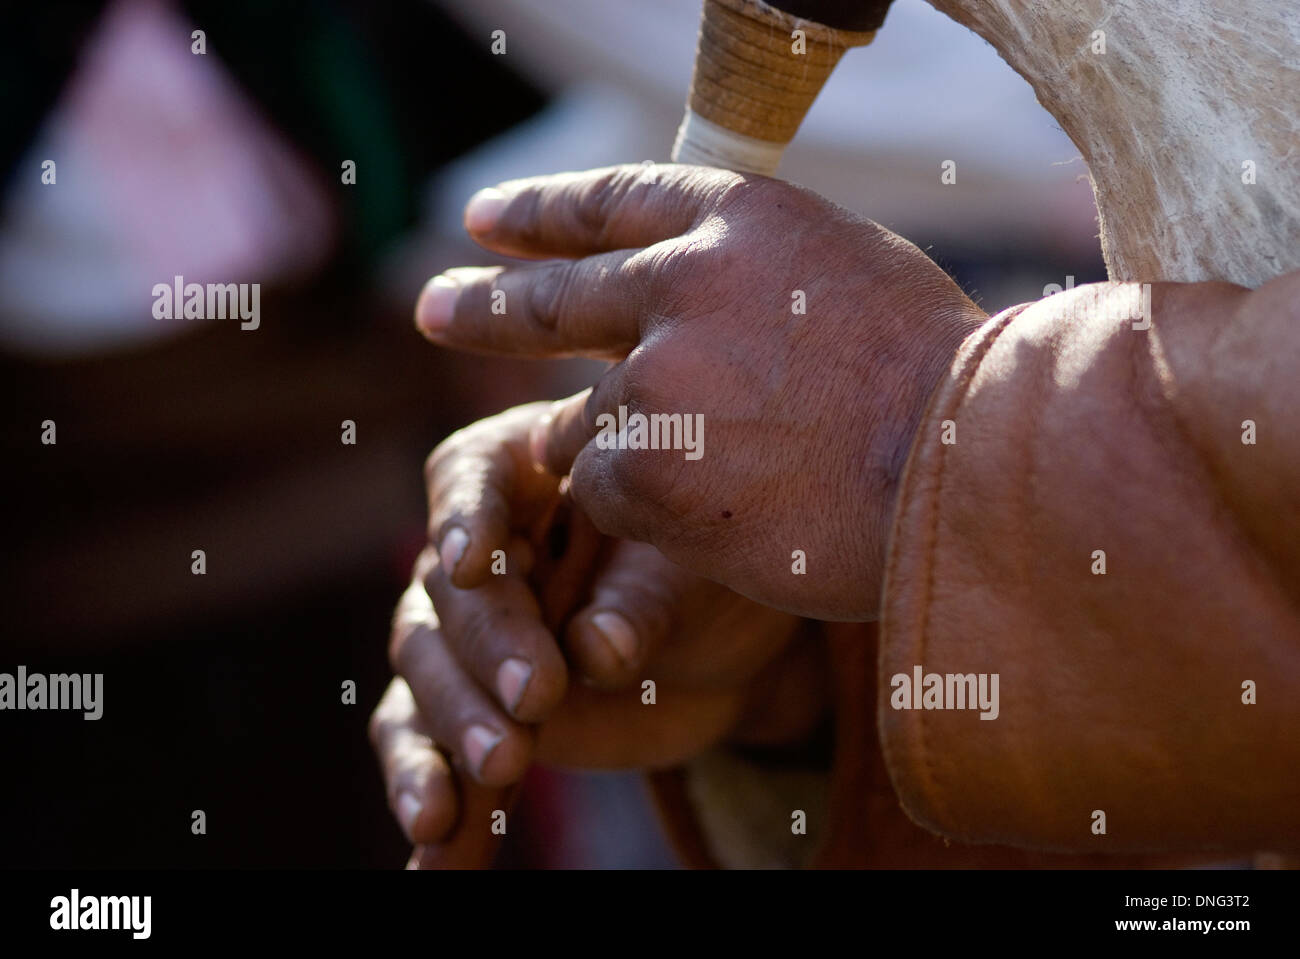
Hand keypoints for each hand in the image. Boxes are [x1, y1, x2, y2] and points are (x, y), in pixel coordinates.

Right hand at [370, 403, 823, 866]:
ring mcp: (465, 637)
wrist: (721, 647)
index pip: (473, 477)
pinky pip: (431, 752)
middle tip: (536, 701)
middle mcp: (476, 552)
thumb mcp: (695, 573)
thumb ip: (644, 603)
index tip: (472, 561)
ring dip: (446, 734)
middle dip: (486, 653)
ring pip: (426, 677)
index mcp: (524, 474)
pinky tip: (430, 860)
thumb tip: (598, 650)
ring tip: (475, 792)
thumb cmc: (707, 574)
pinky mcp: (469, 711)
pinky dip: (431, 802)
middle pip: (450, 596)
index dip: (465, 517)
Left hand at [414, 164, 986, 618]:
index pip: (610, 203)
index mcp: (739, 219)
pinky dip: (653, 510)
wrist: (971, 467)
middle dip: (485, 303)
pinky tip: (729, 514)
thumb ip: (754, 272)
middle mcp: (680, 283)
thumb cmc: (940, 380)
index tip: (484, 222)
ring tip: (722, 469)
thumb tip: (681, 293)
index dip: (541, 213)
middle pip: (553, 297)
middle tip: (432, 305)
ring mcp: (656, 377)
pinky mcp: (646, 469)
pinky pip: (613, 493)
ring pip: (593, 422)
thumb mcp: (850, 274)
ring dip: (632, 450)